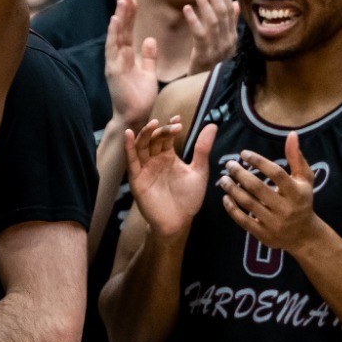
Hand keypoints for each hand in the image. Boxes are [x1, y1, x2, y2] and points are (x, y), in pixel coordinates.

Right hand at [105, 0, 160, 127]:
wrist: (135, 117)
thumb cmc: (141, 98)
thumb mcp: (148, 73)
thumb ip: (148, 57)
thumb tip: (150, 39)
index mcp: (126, 57)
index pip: (128, 32)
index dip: (130, 16)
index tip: (134, 0)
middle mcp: (118, 58)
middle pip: (121, 30)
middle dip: (125, 12)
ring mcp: (114, 63)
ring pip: (116, 36)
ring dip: (119, 18)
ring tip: (123, 2)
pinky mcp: (113, 70)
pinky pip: (113, 49)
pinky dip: (114, 34)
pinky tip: (116, 21)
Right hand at [124, 118, 215, 241]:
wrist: (178, 222)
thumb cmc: (188, 199)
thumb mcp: (199, 171)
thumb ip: (202, 149)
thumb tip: (213, 125)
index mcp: (168, 157)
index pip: (166, 137)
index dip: (170, 126)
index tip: (178, 118)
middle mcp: (154, 160)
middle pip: (154, 139)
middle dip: (162, 130)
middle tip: (174, 125)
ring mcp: (145, 169)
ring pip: (141, 146)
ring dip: (145, 134)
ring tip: (153, 124)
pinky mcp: (137, 179)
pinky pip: (131, 161)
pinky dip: (129, 147)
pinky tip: (129, 134)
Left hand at [184, 0, 239, 72]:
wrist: (204, 93)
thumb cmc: (210, 68)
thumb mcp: (221, 45)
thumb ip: (228, 25)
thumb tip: (235, 4)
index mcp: (232, 38)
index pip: (230, 10)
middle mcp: (228, 42)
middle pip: (223, 12)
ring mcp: (218, 49)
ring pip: (213, 21)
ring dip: (205, 3)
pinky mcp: (206, 56)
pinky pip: (201, 35)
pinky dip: (194, 20)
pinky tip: (186, 9)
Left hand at [220, 132, 320, 253]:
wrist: (304, 236)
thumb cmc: (302, 201)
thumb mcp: (305, 179)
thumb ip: (296, 158)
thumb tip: (292, 134)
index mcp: (297, 192)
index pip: (275, 173)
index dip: (258, 161)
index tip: (243, 153)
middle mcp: (286, 208)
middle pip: (257, 188)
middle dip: (240, 174)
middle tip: (229, 165)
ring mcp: (274, 223)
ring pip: (248, 203)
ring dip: (232, 189)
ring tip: (223, 179)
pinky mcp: (263, 234)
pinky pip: (243, 220)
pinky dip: (232, 208)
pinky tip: (225, 197)